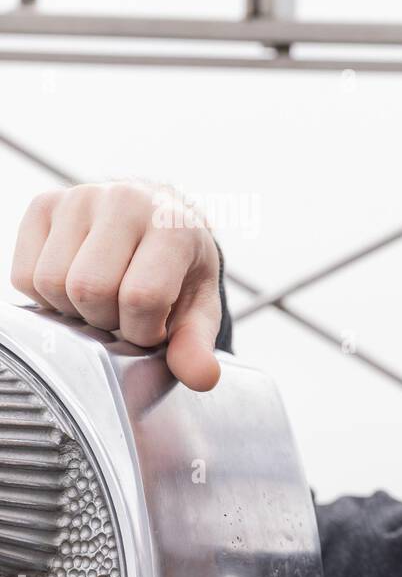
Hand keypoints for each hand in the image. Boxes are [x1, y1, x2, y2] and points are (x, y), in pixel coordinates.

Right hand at [10, 182, 224, 390]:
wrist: (159, 218)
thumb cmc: (179, 266)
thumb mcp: (199, 305)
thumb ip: (197, 343)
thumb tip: (202, 377)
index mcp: (172, 226)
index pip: (142, 296)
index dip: (143, 330)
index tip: (154, 328)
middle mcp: (125, 202)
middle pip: (89, 289)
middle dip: (106, 320)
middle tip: (125, 314)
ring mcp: (79, 199)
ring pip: (51, 283)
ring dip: (74, 310)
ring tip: (102, 299)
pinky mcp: (44, 206)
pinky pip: (23, 276)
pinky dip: (46, 298)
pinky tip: (75, 289)